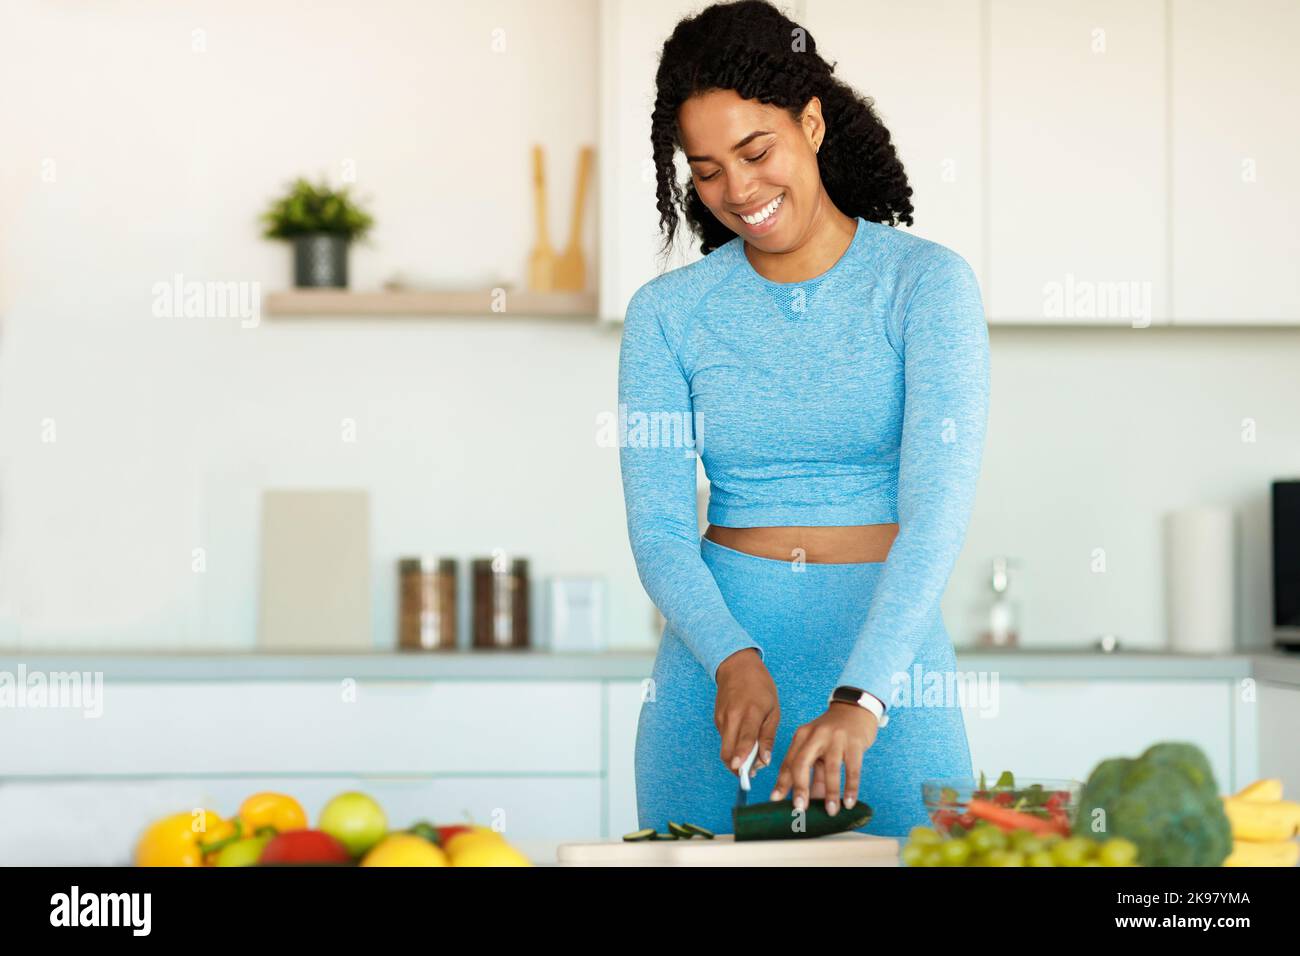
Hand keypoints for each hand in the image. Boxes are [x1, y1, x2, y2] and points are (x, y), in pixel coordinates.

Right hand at [713, 648, 779, 776]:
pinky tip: (743, 743)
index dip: (742, 754)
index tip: (740, 769)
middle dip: (738, 768)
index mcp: (751, 712)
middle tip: (751, 773)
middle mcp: (732, 716)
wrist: (736, 666)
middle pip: (728, 751)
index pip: (745, 737)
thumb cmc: (760, 687)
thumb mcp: (773, 710)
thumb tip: (765, 760)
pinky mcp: (717, 720)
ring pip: (725, 748)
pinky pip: (724, 740)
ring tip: (751, 759)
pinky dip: (733, 747)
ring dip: (736, 759)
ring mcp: (722, 719)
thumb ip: (768, 736)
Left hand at [770, 703, 877, 815]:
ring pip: (830, 769)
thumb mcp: (819, 747)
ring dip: (830, 793)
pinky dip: (851, 787)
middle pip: (802, 763)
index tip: (775, 799)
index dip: (782, 782)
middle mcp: (815, 735)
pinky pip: (852, 769)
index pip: (789, 762)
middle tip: (800, 808)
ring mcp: (835, 738)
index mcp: (802, 736)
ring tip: (831, 811)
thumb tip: (812, 800)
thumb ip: (814, 772)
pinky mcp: (854, 742)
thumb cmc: (833, 733)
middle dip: (800, 787)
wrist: (855, 709)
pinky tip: (849, 801)